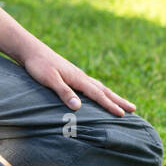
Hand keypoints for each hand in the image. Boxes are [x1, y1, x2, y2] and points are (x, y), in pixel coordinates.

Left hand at [19, 42, 135, 116]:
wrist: (31, 51)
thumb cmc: (39, 66)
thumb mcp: (50, 80)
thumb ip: (64, 92)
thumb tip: (78, 107)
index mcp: (78, 78)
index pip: (98, 95)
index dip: (110, 105)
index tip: (122, 114)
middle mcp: (81, 76)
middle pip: (104, 90)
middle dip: (118, 100)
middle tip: (134, 109)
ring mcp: (77, 75)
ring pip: (99, 87)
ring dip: (111, 96)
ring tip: (121, 103)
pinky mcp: (71, 75)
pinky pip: (91, 85)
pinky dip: (99, 91)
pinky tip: (98, 94)